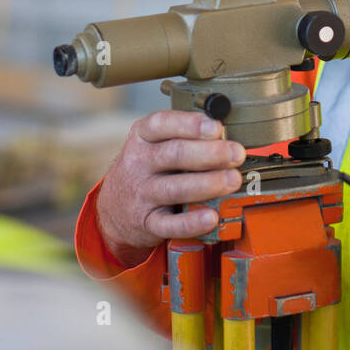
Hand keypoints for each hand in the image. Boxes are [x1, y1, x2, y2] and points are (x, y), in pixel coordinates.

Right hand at [96, 110, 245, 267]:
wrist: (113, 206)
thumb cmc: (146, 169)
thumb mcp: (153, 145)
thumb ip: (183, 137)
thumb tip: (226, 135)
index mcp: (142, 137)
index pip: (161, 124)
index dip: (190, 125)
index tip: (216, 127)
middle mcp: (138, 163)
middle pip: (174, 154)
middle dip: (210, 153)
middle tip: (236, 154)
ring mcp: (141, 194)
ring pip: (175, 188)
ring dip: (208, 184)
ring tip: (233, 180)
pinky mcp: (146, 222)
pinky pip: (169, 224)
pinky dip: (191, 222)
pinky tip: (210, 217)